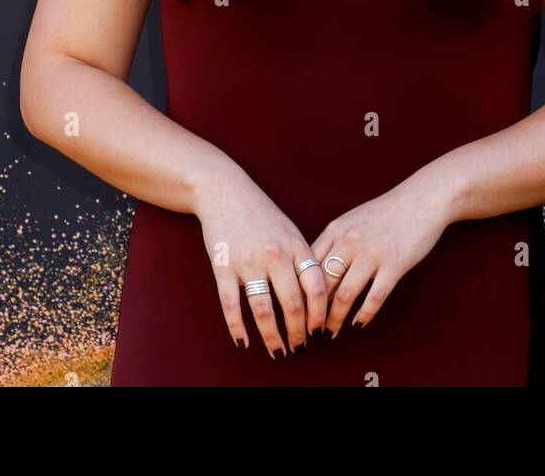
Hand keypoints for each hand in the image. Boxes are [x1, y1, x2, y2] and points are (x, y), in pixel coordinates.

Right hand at [196, 169, 329, 357]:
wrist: (225, 192)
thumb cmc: (262, 214)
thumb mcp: (290, 232)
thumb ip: (303, 260)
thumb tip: (320, 297)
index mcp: (296, 246)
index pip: (317, 288)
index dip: (321, 314)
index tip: (321, 331)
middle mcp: (275, 255)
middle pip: (293, 304)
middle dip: (299, 332)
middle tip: (301, 347)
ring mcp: (248, 262)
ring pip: (264, 310)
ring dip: (273, 338)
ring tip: (279, 353)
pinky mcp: (223, 267)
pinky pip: (231, 305)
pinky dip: (238, 328)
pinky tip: (244, 343)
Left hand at [309, 171, 455, 338]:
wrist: (421, 199)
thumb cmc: (384, 213)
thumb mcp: (351, 221)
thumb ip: (333, 244)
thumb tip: (313, 274)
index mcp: (335, 230)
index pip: (307, 267)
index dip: (297, 292)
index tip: (293, 311)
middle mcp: (349, 242)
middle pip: (321, 284)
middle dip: (311, 313)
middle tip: (307, 330)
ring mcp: (372, 253)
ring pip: (344, 295)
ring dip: (334, 319)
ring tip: (330, 333)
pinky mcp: (394, 264)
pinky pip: (375, 297)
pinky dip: (364, 314)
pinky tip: (358, 323)